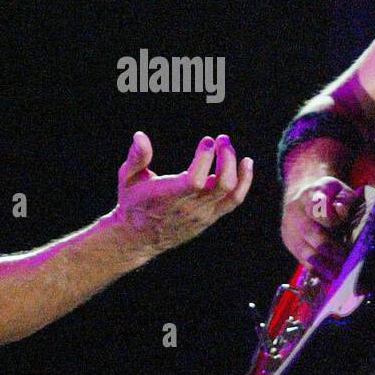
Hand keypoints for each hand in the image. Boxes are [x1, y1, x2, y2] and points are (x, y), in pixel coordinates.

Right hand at [113, 132, 253, 254]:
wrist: (138, 238)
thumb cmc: (133, 203)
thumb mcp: (128, 178)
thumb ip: (137, 157)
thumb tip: (140, 135)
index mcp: (169, 196)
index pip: (196, 179)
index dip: (205, 157)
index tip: (207, 140)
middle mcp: (190, 207)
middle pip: (221, 184)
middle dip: (227, 157)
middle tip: (221, 138)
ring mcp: (203, 214)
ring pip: (231, 192)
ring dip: (236, 167)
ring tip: (228, 146)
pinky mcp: (210, 217)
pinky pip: (234, 200)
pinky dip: (244, 181)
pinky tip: (246, 163)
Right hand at [281, 176, 358, 278]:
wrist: (301, 194)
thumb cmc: (328, 195)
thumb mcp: (339, 190)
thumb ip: (344, 199)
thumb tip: (340, 210)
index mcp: (311, 195)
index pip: (317, 206)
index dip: (330, 219)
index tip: (343, 228)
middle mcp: (295, 211)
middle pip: (308, 231)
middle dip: (327, 248)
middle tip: (343, 260)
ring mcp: (289, 228)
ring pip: (302, 249)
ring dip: (320, 264)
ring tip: (335, 275)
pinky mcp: (288, 242)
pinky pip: (300, 259)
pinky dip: (314, 270)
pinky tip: (327, 278)